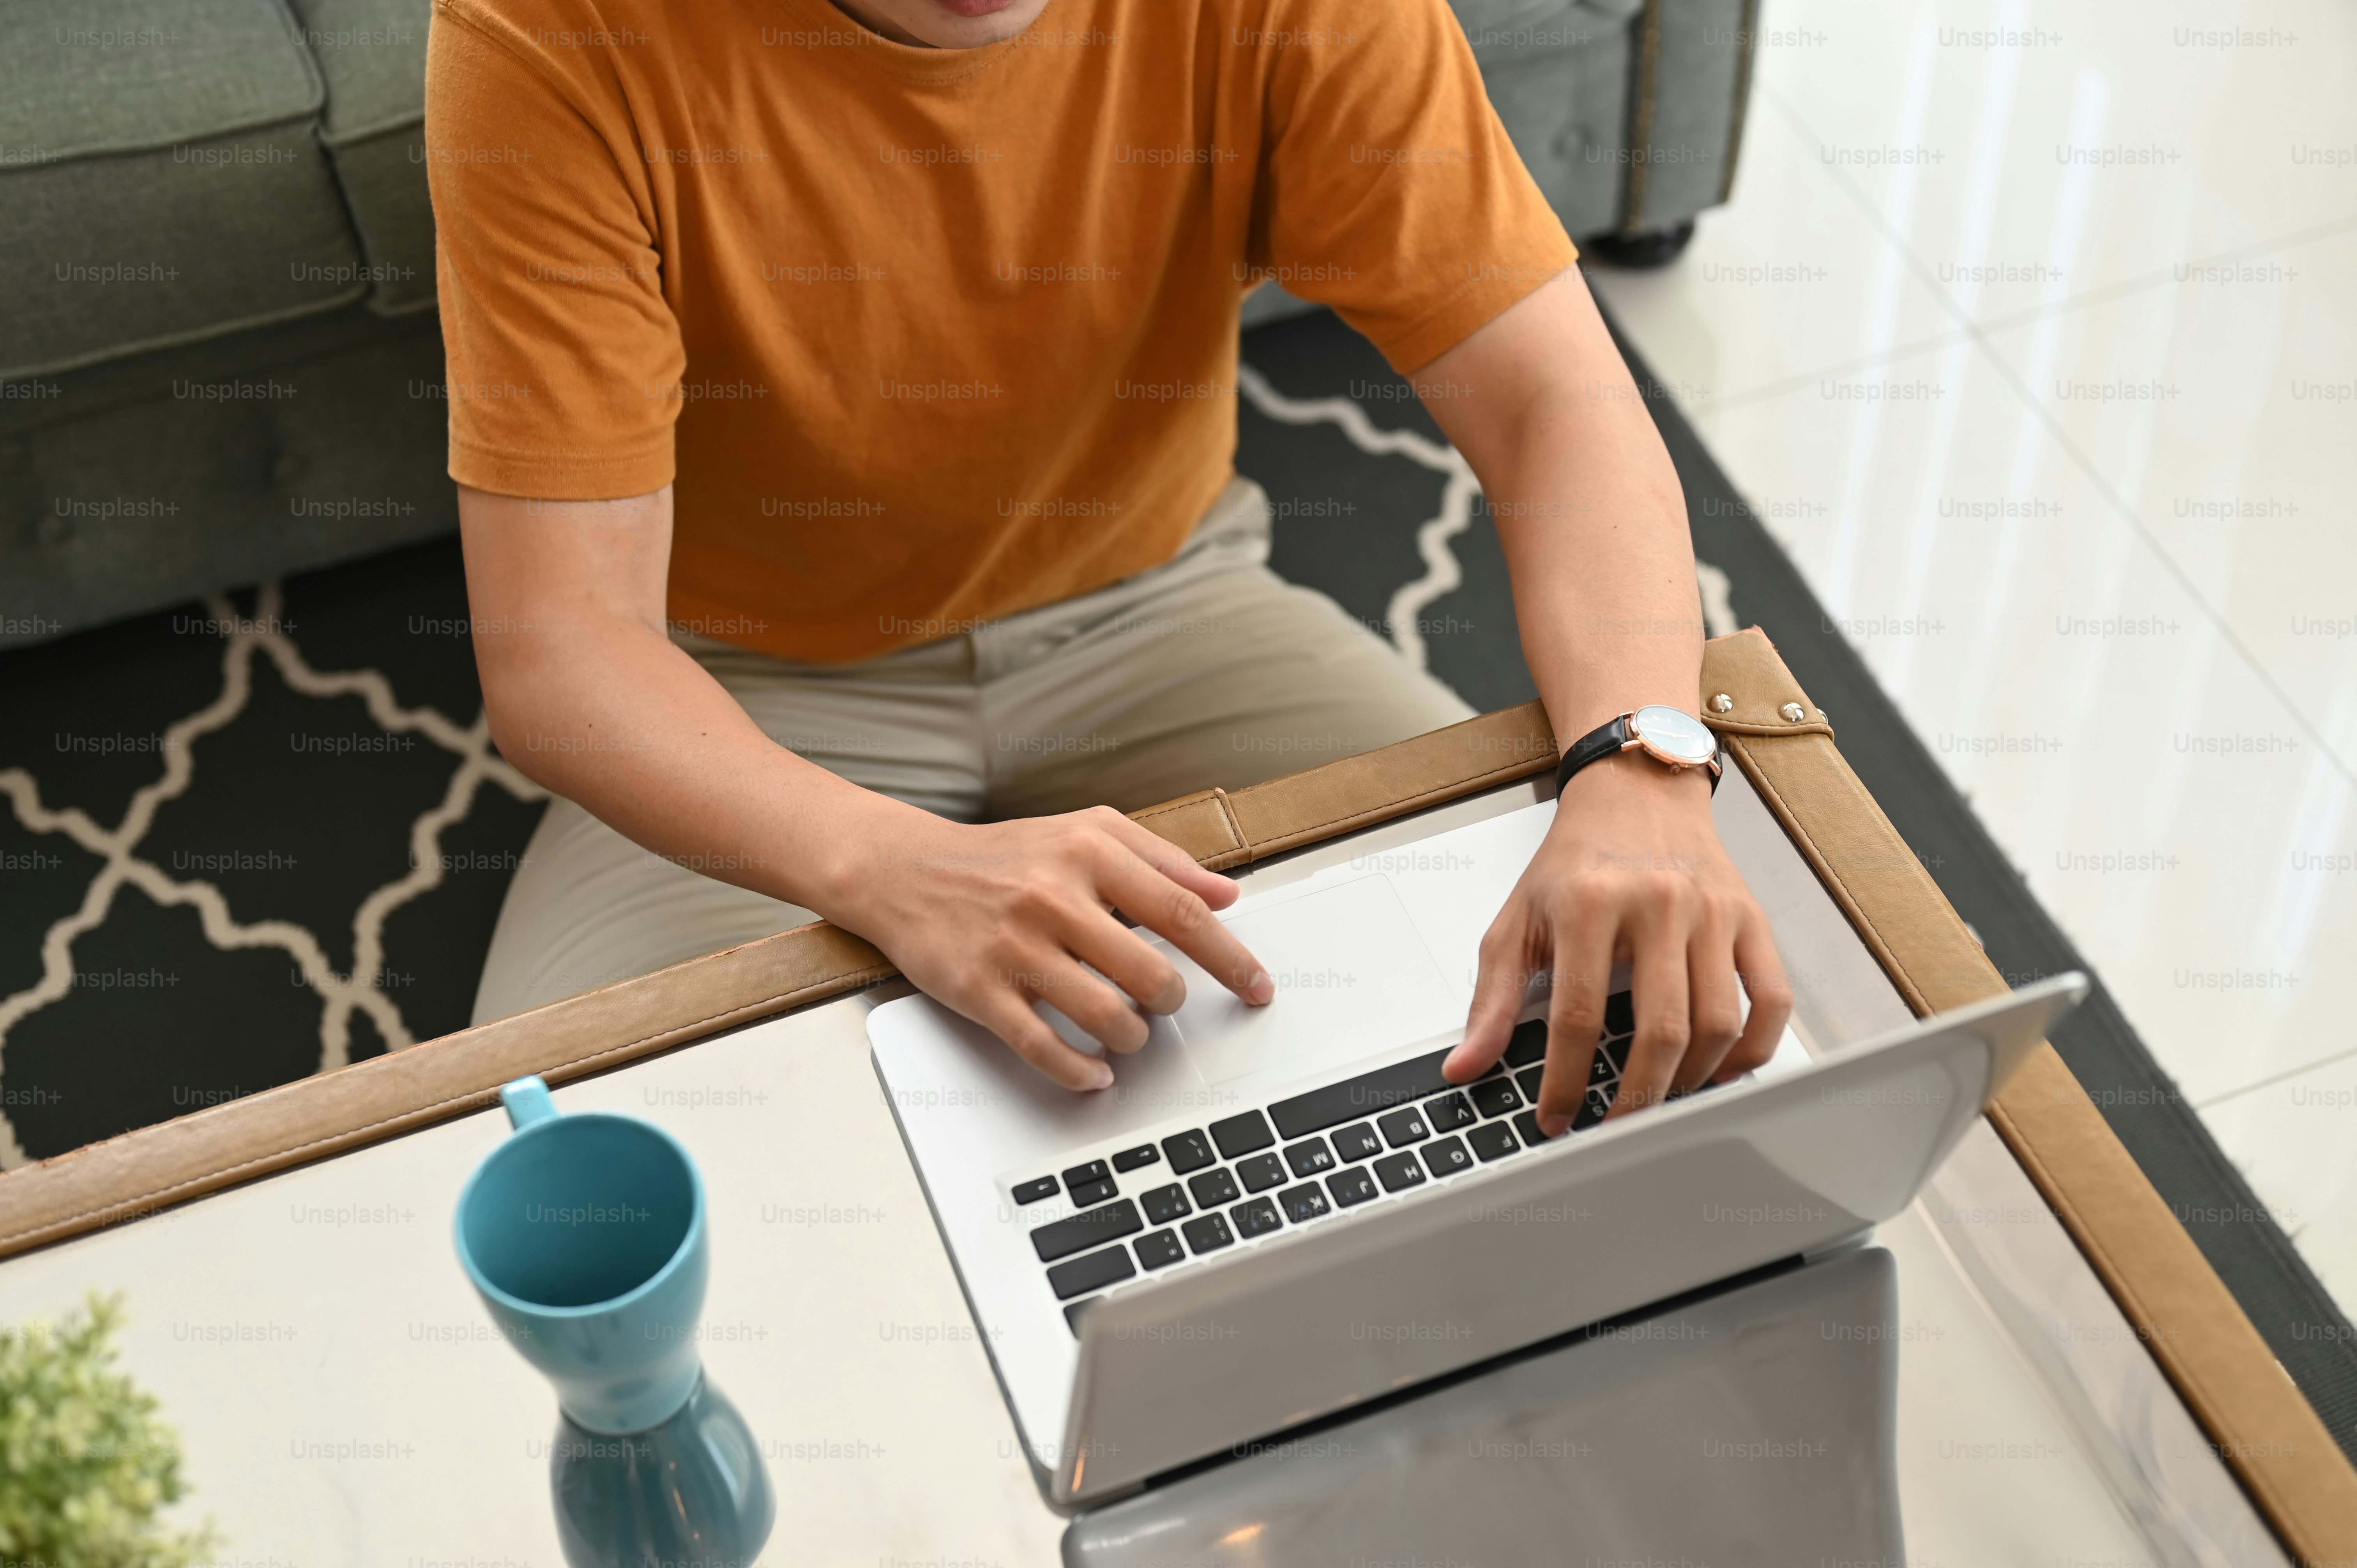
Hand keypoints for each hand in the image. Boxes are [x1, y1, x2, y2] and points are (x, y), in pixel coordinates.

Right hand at [823, 802, 1273, 1089]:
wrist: (905, 869)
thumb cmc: (1005, 855)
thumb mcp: (1087, 832)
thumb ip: (1161, 860)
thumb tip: (1227, 893)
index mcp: (1088, 852)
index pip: (1182, 911)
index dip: (1230, 958)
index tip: (1258, 988)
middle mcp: (1053, 897)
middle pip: (1151, 975)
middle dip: (1171, 1003)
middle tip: (1164, 1003)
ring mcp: (1014, 947)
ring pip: (1106, 1018)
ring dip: (1132, 1040)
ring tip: (1127, 1033)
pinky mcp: (978, 989)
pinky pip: (1044, 1048)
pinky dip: (1080, 1072)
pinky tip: (1094, 1072)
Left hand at [1442, 753, 1791, 1133]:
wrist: (1634, 794)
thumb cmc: (1575, 861)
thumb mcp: (1516, 920)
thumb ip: (1493, 998)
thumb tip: (1465, 1065)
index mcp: (1589, 904)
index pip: (1578, 1018)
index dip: (1565, 1082)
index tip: (1556, 1120)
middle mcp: (1657, 905)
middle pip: (1659, 1030)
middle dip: (1636, 1098)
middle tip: (1616, 1128)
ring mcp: (1711, 912)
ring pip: (1717, 1024)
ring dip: (1691, 1081)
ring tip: (1661, 1101)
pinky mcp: (1751, 918)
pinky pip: (1771, 1000)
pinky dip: (1752, 1049)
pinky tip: (1722, 1071)